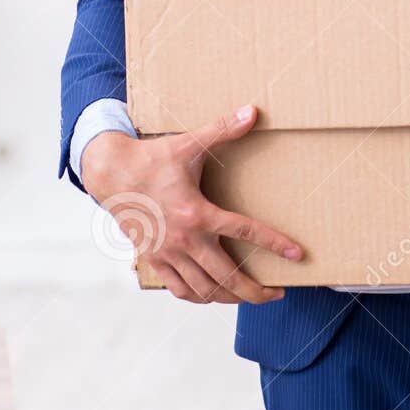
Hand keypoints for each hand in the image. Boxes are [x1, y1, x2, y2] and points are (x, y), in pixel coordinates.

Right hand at [80, 104, 301, 304]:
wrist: (111, 175)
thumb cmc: (152, 159)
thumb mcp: (188, 144)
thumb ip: (223, 130)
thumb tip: (253, 111)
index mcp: (196, 212)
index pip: (244, 232)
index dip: (275, 243)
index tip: (298, 255)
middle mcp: (184, 239)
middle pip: (227, 277)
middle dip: (256, 291)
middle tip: (277, 294)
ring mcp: (168, 254)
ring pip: (204, 290)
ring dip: (231, 298)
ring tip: (250, 297)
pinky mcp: (154, 260)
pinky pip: (180, 290)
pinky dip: (199, 297)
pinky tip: (214, 294)